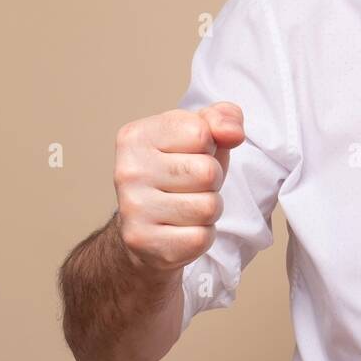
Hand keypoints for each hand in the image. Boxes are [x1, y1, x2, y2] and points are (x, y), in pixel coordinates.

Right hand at [112, 102, 245, 271]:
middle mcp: (128, 171)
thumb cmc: (179, 173)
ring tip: (187, 207)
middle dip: (212, 182)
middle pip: (208, 172)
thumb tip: (233, 133)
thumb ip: (222, 118)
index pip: (201, 133)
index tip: (191, 154)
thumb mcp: (201, 135)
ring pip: (208, 207)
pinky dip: (201, 236)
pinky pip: (201, 237)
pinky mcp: (144, 242)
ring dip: (208, 210)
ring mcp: (133, 208)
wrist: (145, 228)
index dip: (209, 146)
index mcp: (136, 136)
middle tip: (191, 186)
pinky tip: (180, 230)